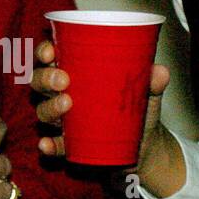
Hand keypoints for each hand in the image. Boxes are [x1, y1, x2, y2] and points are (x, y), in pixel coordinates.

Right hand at [31, 40, 179, 191]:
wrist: (144, 147)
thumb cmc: (137, 110)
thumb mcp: (145, 94)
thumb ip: (151, 83)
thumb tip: (160, 71)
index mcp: (74, 71)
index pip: (49, 56)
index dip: (44, 51)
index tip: (51, 51)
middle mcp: (61, 93)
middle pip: (39, 81)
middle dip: (45, 78)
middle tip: (63, 80)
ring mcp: (63, 119)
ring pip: (43, 110)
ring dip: (49, 107)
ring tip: (66, 105)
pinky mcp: (68, 144)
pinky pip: (53, 144)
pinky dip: (48, 144)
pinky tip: (47, 145)